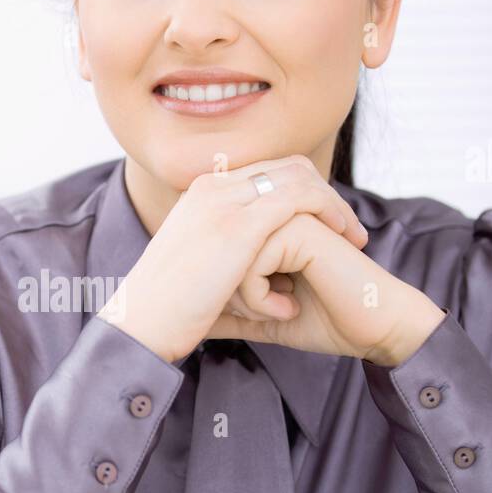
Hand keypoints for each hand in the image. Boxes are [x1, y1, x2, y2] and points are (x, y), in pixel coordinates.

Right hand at [97, 155, 370, 362]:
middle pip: (288, 167)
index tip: (326, 224)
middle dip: (325, 194)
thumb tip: (246, 267)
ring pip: (301, 178)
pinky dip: (328, 215)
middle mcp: (213, 187)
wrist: (138, 326)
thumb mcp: (192, 267)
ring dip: (334, 205)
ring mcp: (225, 201)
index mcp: (200, 194)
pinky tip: (342, 241)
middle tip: (349, 229)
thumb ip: (219, 252)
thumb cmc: (163, 311)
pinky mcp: (241, 225)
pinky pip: (301, 200)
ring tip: (353, 237)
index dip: (303, 193)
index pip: (266, 172)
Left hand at [207, 209, 445, 364]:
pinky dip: (260, 299)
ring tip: (279, 311)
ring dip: (246, 299)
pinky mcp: (297, 227)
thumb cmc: (322, 321)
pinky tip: (288, 309)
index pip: (212, 253)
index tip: (253, 312)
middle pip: (214, 255)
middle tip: (269, 312)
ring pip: (227, 260)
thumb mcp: (259, 317)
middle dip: (232, 295)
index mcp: (260, 225)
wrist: (370, 331)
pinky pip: (249, 263)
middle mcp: (269, 213)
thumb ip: (225, 310)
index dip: (224, 292)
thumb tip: (184, 320)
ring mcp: (284, 216)